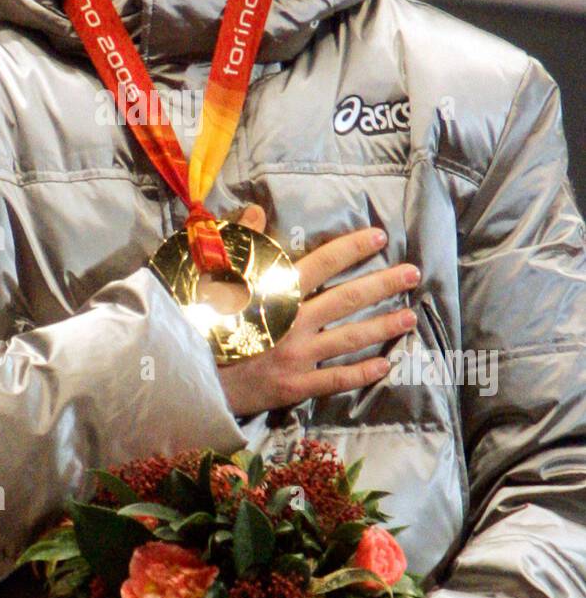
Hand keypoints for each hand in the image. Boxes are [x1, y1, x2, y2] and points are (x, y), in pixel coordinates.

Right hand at [216, 205, 420, 417]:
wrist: (186, 372)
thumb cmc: (196, 320)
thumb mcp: (211, 274)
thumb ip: (238, 242)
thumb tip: (254, 210)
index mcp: (275, 292)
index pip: (322, 262)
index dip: (353, 248)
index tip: (379, 237)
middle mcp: (293, 322)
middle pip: (348, 299)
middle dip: (383, 284)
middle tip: (413, 273)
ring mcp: (296, 357)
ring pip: (350, 339)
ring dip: (382, 326)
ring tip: (410, 317)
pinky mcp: (293, 387)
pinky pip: (335, 379)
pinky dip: (362, 373)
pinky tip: (385, 364)